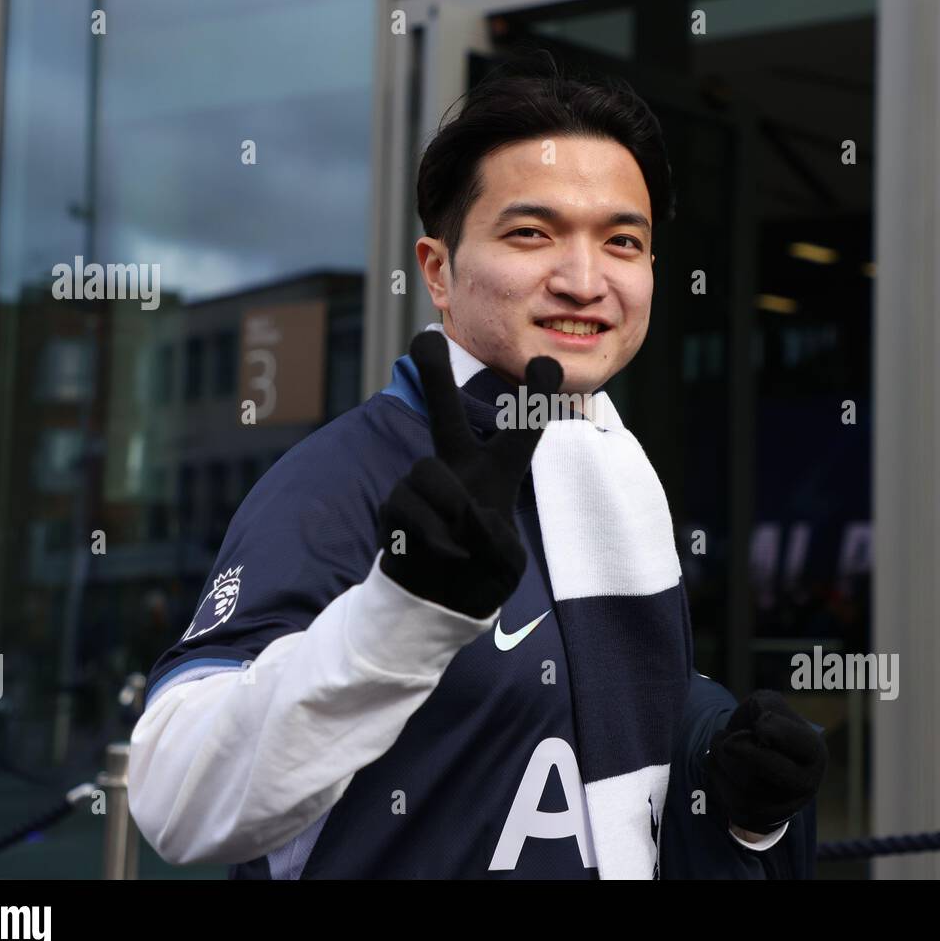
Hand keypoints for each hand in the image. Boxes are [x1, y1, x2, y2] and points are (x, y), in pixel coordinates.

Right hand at [377, 330, 561, 618]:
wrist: (439, 603)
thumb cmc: (483, 573)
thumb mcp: (507, 564)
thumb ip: (495, 540)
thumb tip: (465, 513)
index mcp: (496, 474)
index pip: (519, 432)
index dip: (535, 399)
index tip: (546, 361)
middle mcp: (456, 469)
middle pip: (444, 416)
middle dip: (434, 376)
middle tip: (423, 337)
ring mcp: (419, 486)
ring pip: (428, 475)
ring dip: (448, 509)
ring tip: (461, 543)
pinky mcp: (393, 508)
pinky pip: (408, 508)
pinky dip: (433, 536)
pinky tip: (444, 556)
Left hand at [703, 690, 827, 833]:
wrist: (757, 765)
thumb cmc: (767, 730)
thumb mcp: (771, 709)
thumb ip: (767, 706)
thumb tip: (760, 721)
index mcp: (813, 754)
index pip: (801, 744)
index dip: (777, 731)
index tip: (760, 723)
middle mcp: (803, 784)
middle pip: (773, 771)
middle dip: (746, 752)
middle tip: (729, 741)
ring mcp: (778, 806)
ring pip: (744, 784)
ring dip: (722, 754)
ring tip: (723, 741)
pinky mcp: (751, 816)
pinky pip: (726, 793)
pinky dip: (715, 769)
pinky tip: (718, 759)